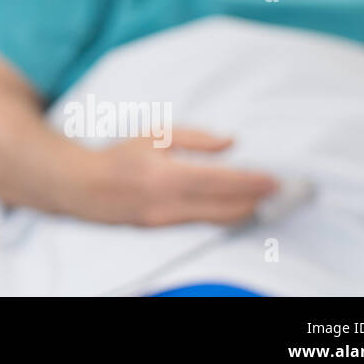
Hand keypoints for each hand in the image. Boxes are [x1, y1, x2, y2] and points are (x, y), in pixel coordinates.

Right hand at [58, 128, 278, 226]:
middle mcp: (168, 203)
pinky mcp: (163, 229)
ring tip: (263, 198)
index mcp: (166, 174)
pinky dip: (223, 215)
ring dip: (244, 210)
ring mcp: (165, 221)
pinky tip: (236, 207)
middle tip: (279, 191)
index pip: (220, 182)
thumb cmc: (120, 155)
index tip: (275, 179)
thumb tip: (231, 143)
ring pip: (217, 220)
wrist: (84, 186)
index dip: (251, 182)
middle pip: (225, 208)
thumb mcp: (155, 133)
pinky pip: (202, 223)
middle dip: (256, 201)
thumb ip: (195, 138)